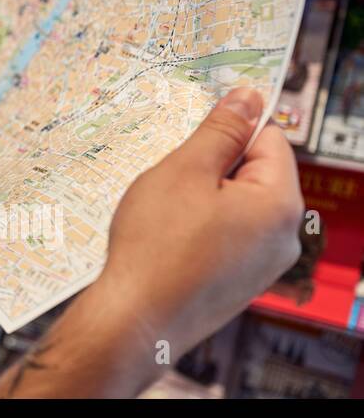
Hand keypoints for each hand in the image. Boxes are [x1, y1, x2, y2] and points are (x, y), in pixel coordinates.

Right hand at [99, 86, 303, 361]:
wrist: (135, 320)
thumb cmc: (156, 245)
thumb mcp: (184, 171)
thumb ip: (220, 131)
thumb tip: (248, 97)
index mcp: (280, 205)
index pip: (269, 140)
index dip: (228, 131)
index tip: (191, 134)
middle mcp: (283, 238)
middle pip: (254, 174)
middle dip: (212, 167)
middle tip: (170, 178)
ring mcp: (263, 266)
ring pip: (236, 206)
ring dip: (201, 197)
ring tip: (164, 212)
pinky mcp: (239, 284)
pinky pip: (226, 236)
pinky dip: (198, 227)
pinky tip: (167, 238)